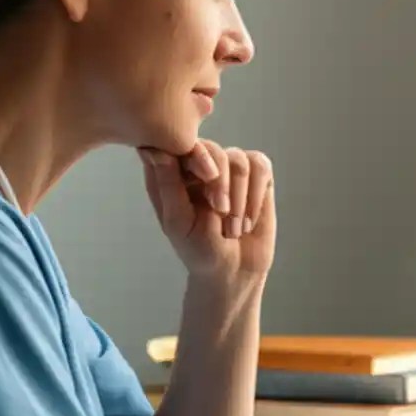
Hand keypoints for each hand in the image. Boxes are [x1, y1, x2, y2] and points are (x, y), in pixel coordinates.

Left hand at [139, 140, 276, 280]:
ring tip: (234, 228)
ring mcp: (230, 169)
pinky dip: (256, 196)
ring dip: (240, 197)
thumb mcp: (177, 222)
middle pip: (213, 149)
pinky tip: (248, 219)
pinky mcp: (257, 177)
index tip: (207, 177)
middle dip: (221, 183)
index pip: (180, 144)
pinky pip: (260, 167)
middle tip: (221, 211)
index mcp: (173, 172)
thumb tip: (155, 149)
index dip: (195, 156)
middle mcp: (201, 165)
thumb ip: (167, 184)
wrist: (234, 271)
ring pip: (239, 159)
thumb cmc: (199, 250)